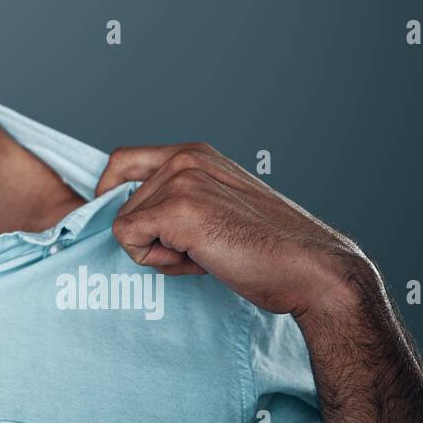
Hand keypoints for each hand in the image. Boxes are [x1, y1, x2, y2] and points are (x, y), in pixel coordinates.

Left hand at [95, 142, 371, 319]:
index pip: (121, 162)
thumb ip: (176, 197)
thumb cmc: (267, 249)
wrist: (310, 269)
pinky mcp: (178, 209)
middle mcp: (185, 159)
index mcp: (194, 154)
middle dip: (149, 235)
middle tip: (197, 248)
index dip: (112, 195)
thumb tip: (122, 213)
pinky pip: (128, 239)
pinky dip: (157, 261)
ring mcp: (181, 181)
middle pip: (118, 202)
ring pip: (123, 224)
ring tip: (206, 253)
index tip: (131, 225)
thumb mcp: (216, 205)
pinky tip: (200, 260)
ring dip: (157, 251)